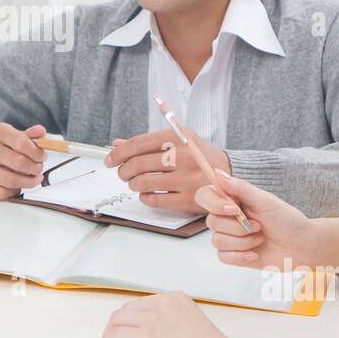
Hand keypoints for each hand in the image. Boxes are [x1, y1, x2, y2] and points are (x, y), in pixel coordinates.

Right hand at [0, 122, 47, 199]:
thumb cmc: (2, 148)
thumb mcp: (16, 137)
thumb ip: (30, 135)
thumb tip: (40, 132)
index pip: (20, 141)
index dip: (36, 152)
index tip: (42, 157)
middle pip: (17, 161)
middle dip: (34, 168)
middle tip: (38, 170)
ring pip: (10, 180)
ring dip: (27, 182)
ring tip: (33, 179)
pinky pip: (1, 192)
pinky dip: (14, 192)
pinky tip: (17, 186)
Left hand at [100, 291, 240, 337]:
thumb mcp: (193, 325)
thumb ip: (175, 323)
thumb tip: (158, 337)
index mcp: (176, 299)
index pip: (142, 303)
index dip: (130, 319)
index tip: (127, 331)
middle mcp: (163, 303)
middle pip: (126, 310)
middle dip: (117, 325)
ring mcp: (153, 318)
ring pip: (116, 320)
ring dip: (109, 334)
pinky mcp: (145, 336)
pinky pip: (114, 335)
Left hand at [103, 127, 229, 210]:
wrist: (229, 174)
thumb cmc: (199, 157)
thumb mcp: (178, 141)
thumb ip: (147, 143)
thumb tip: (118, 144)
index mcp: (179, 138)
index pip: (139, 143)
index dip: (119, 153)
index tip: (110, 160)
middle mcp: (184, 156)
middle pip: (138, 164)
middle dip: (123, 171)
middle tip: (123, 173)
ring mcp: (187, 179)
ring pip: (143, 183)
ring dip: (133, 184)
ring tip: (135, 183)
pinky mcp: (189, 199)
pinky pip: (154, 200)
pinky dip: (144, 197)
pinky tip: (147, 193)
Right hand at [197, 170, 324, 269]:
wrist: (303, 247)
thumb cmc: (288, 221)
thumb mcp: (266, 201)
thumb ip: (240, 188)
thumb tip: (217, 173)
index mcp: (233, 200)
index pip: (205, 196)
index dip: (214, 203)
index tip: (234, 209)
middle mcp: (228, 218)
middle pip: (212, 222)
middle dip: (238, 227)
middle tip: (259, 226)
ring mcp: (230, 237)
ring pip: (217, 241)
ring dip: (243, 242)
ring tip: (261, 238)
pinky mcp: (234, 255)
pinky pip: (223, 257)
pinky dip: (241, 256)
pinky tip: (255, 253)